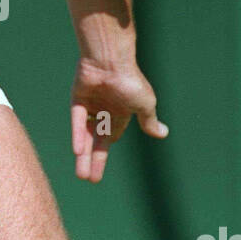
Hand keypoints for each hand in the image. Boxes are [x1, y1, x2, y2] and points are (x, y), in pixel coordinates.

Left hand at [70, 55, 167, 182]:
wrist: (112, 59)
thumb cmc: (131, 80)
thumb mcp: (144, 104)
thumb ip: (149, 120)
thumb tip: (163, 134)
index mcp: (120, 114)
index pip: (109, 139)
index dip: (102, 156)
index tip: (97, 177)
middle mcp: (103, 112)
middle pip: (96, 141)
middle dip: (92, 161)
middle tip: (87, 180)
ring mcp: (90, 106)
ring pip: (85, 135)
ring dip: (83, 154)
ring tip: (80, 175)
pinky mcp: (78, 99)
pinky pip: (77, 120)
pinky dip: (78, 135)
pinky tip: (77, 151)